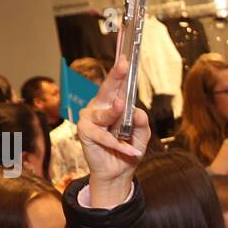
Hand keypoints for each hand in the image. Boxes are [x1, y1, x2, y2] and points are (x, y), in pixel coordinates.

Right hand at [77, 50, 149, 206]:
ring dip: (117, 119)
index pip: (119, 84)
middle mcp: (100, 106)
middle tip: (123, 64)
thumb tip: (135, 110)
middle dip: (116, 75)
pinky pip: (104, 135)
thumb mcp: (141, 134)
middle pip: (108, 89)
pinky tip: (132, 150)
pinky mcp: (85, 131)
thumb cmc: (128, 149)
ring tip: (126, 130)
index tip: (126, 56)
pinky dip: (119, 145)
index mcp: (114, 102)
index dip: (121, 69)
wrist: (118, 172)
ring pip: (106, 114)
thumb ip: (141, 121)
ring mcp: (90, 117)